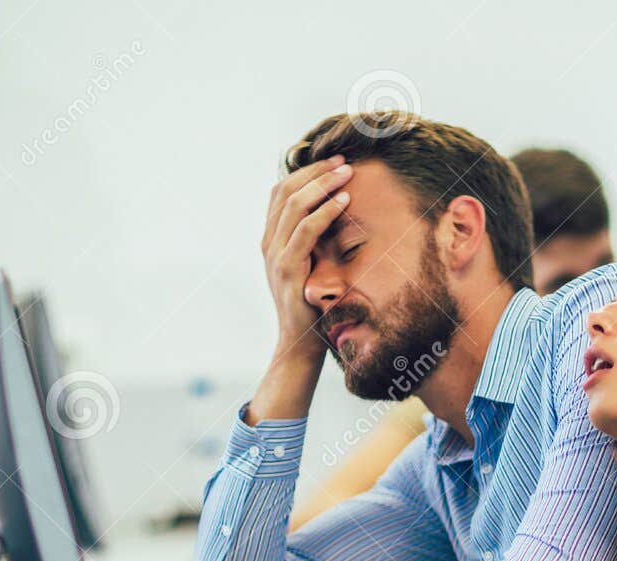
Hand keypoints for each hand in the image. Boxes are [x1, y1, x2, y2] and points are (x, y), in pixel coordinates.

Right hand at [249, 156, 353, 421]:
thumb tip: (339, 215)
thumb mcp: (313, 267)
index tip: (332, 162)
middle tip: (343, 161)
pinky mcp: (288, 270)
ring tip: (347, 173)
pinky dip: (325, 211)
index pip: (280, 193)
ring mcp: (275, 256)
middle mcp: (269, 243)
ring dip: (322, 184)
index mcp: (271, 240)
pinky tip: (344, 201)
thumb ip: (316, 243)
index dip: (305, 172)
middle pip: (286, 191)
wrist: (301, 342)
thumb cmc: (314, 305)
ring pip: (293, 205)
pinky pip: (305, 231)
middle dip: (316, 172)